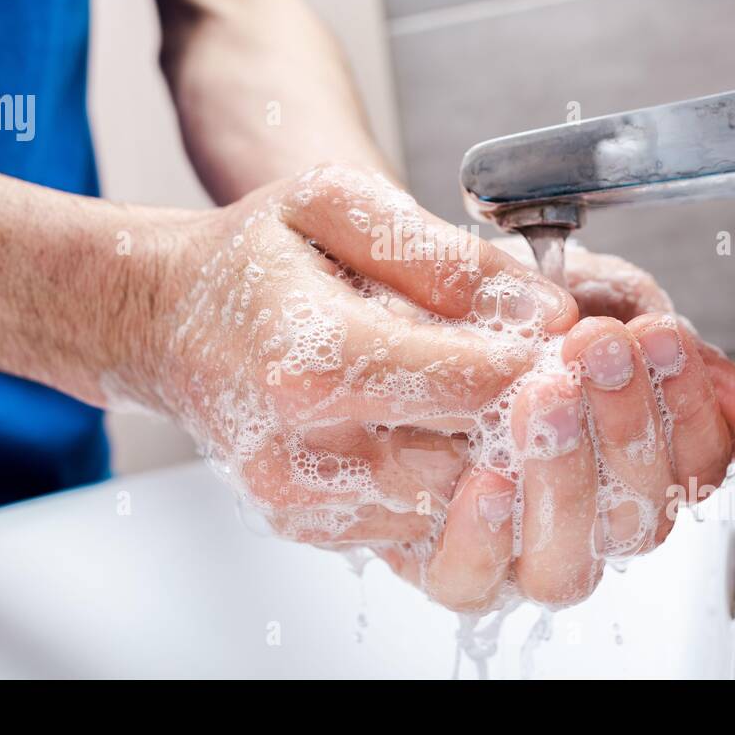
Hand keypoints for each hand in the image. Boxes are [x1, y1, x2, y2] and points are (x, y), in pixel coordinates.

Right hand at [112, 163, 579, 569]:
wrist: (165, 321)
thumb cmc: (248, 258)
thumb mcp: (337, 205)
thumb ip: (445, 254)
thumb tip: (546, 311)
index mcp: (312, 359)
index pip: (474, 382)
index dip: (542, 360)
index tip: (570, 334)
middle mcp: (302, 450)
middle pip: (473, 457)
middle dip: (526, 414)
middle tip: (552, 368)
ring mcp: (302, 502)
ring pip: (453, 503)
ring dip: (493, 454)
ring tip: (497, 393)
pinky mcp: (308, 529)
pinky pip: (415, 524)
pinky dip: (449, 482)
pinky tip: (445, 427)